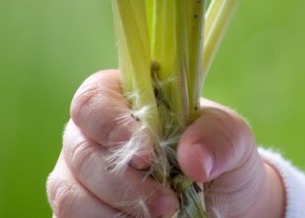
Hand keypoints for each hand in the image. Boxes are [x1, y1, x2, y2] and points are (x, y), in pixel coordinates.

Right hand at [47, 70, 285, 217]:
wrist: (227, 205)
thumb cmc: (221, 158)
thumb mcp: (234, 140)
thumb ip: (219, 136)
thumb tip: (192, 158)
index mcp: (124, 98)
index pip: (93, 99)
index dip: (111, 126)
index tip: (147, 156)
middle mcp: (92, 134)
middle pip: (80, 152)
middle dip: (123, 183)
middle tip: (168, 203)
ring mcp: (80, 176)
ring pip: (70, 193)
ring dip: (113, 212)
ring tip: (162, 217)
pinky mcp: (80, 210)